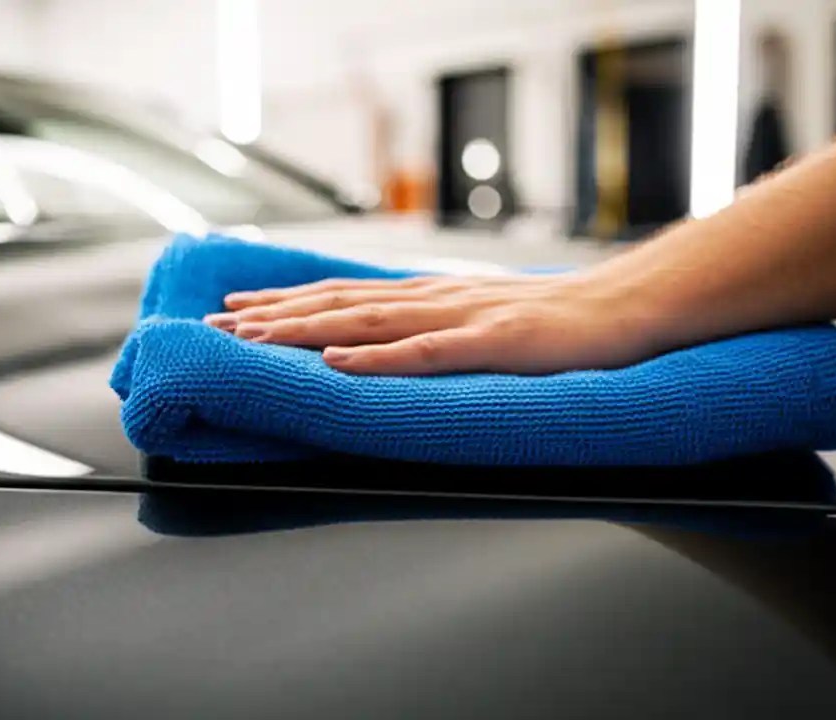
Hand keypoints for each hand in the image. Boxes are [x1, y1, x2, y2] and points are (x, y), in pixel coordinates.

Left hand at [203, 275, 660, 375]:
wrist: (620, 307)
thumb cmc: (551, 320)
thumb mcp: (478, 318)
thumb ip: (431, 326)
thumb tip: (378, 342)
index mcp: (428, 295)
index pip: (342, 294)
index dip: (285, 303)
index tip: (234, 311)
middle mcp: (434, 298)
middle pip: (340, 304)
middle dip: (273, 316)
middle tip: (214, 325)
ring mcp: (463, 316)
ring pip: (370, 321)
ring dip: (306, 329)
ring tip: (253, 338)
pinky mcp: (495, 340)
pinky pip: (428, 351)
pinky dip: (378, 357)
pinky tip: (338, 362)